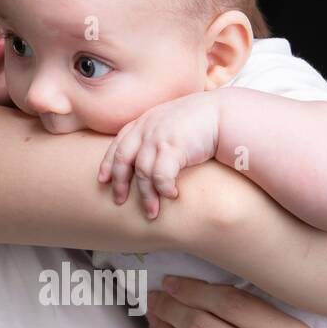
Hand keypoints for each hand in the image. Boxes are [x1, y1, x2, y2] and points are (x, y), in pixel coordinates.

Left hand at [97, 93, 219, 218]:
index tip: (102, 180)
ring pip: (142, 173)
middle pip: (123, 159)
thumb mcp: (170, 123)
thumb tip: (148, 157)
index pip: (118, 143)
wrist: (224, 115)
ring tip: (152, 212)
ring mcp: (159, 137)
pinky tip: (172, 195)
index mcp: (144, 121)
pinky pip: (161, 176)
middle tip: (119, 201)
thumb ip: (155, 134)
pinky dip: (164, 188)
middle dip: (119, 182)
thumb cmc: (201, 122)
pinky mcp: (174, 147)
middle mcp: (147, 128)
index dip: (108, 163)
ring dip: (147, 196)